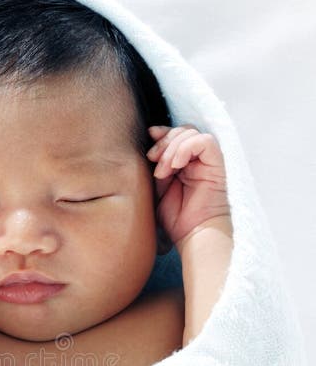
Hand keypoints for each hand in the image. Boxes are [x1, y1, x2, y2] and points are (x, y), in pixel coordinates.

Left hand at [146, 125, 230, 248]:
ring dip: (171, 148)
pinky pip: (205, 142)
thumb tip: (152, 135)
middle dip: (164, 141)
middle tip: (153, 160)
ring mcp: (207, 162)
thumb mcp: (157, 187)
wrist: (194, 235)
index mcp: (184, 163)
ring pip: (192, 133)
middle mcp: (197, 160)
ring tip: (163, 171)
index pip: (175, 134)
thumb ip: (156, 164)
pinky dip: (186, 148)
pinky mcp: (217, 165)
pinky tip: (176, 165)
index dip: (162, 133)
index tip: (148, 138)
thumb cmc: (177, 218)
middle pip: (182, 130)